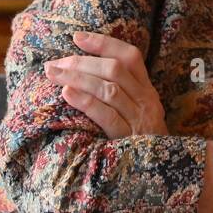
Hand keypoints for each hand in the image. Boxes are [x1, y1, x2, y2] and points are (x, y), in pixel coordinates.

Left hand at [43, 30, 168, 137]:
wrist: (159, 175)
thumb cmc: (139, 142)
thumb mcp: (136, 113)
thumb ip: (119, 93)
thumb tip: (80, 72)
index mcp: (147, 90)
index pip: (130, 56)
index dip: (103, 43)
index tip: (76, 38)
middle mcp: (146, 101)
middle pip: (114, 69)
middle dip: (81, 62)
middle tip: (53, 64)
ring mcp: (139, 120)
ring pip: (108, 89)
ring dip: (77, 78)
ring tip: (53, 74)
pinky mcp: (128, 139)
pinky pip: (106, 115)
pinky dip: (85, 102)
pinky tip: (67, 94)